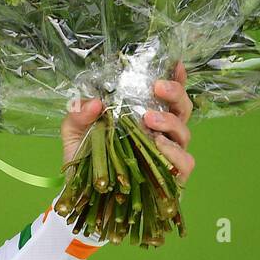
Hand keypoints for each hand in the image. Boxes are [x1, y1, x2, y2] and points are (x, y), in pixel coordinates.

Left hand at [60, 61, 196, 185]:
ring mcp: (169, 155)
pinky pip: (184, 162)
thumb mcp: (74, 133)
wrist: (85, 196)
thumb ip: (78, 115)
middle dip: (175, 94)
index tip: (175, 64)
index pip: (166, 96)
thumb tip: (94, 102)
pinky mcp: (172, 178)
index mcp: (145, 117)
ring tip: (149, 119)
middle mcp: (163, 134)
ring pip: (185, 133)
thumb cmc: (87, 159)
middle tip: (157, 87)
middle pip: (183, 109)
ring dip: (170, 122)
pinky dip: (174, 153)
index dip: (176, 78)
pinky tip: (159, 145)